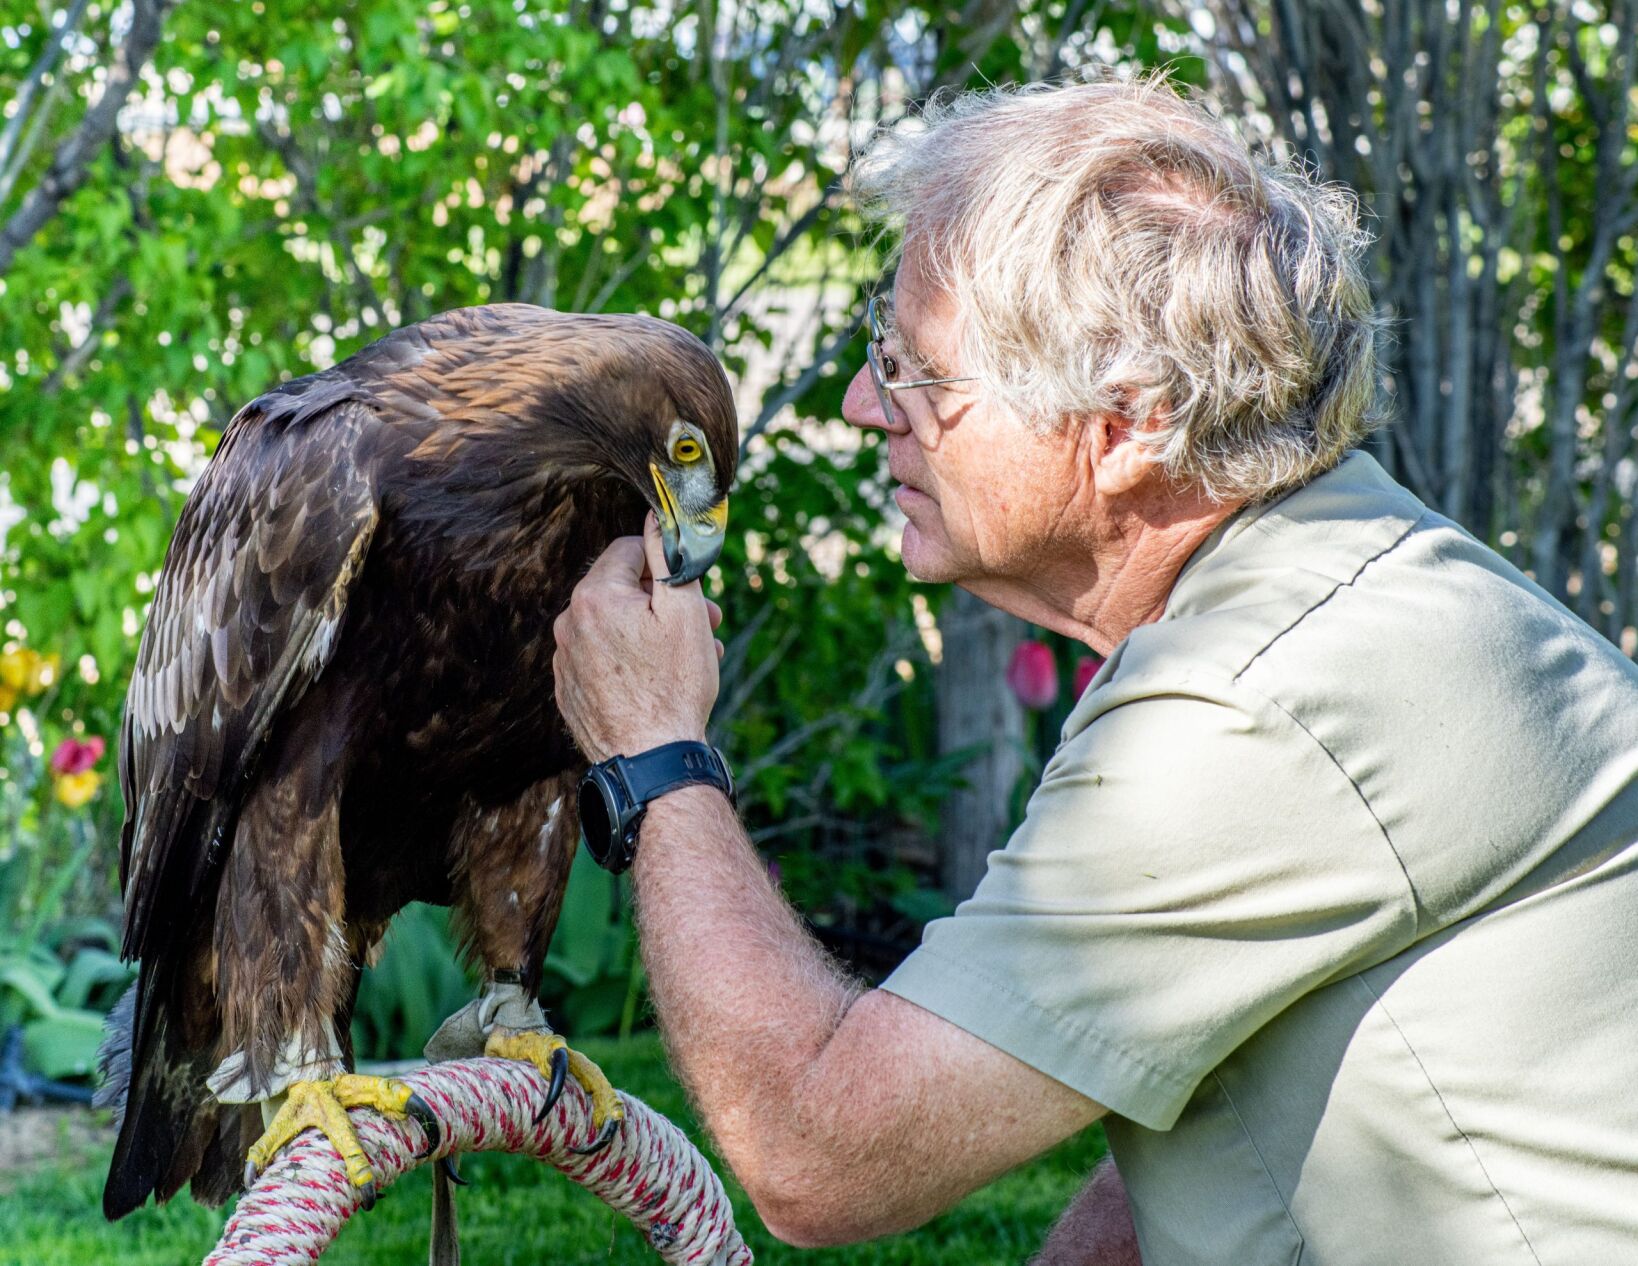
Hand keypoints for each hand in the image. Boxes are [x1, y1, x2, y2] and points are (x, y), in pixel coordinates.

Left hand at [553, 513, 723, 762]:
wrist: (650, 761)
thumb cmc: (674, 686)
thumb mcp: (684, 612)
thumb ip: (669, 556)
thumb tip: (657, 513)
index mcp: (594, 596)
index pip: (629, 550)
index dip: (667, 565)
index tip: (693, 589)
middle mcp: (568, 623)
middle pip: (622, 590)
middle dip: (664, 601)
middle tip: (707, 624)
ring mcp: (565, 660)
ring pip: (614, 627)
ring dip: (651, 633)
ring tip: (689, 658)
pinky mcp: (569, 691)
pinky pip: (601, 660)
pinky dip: (629, 662)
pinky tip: (658, 682)